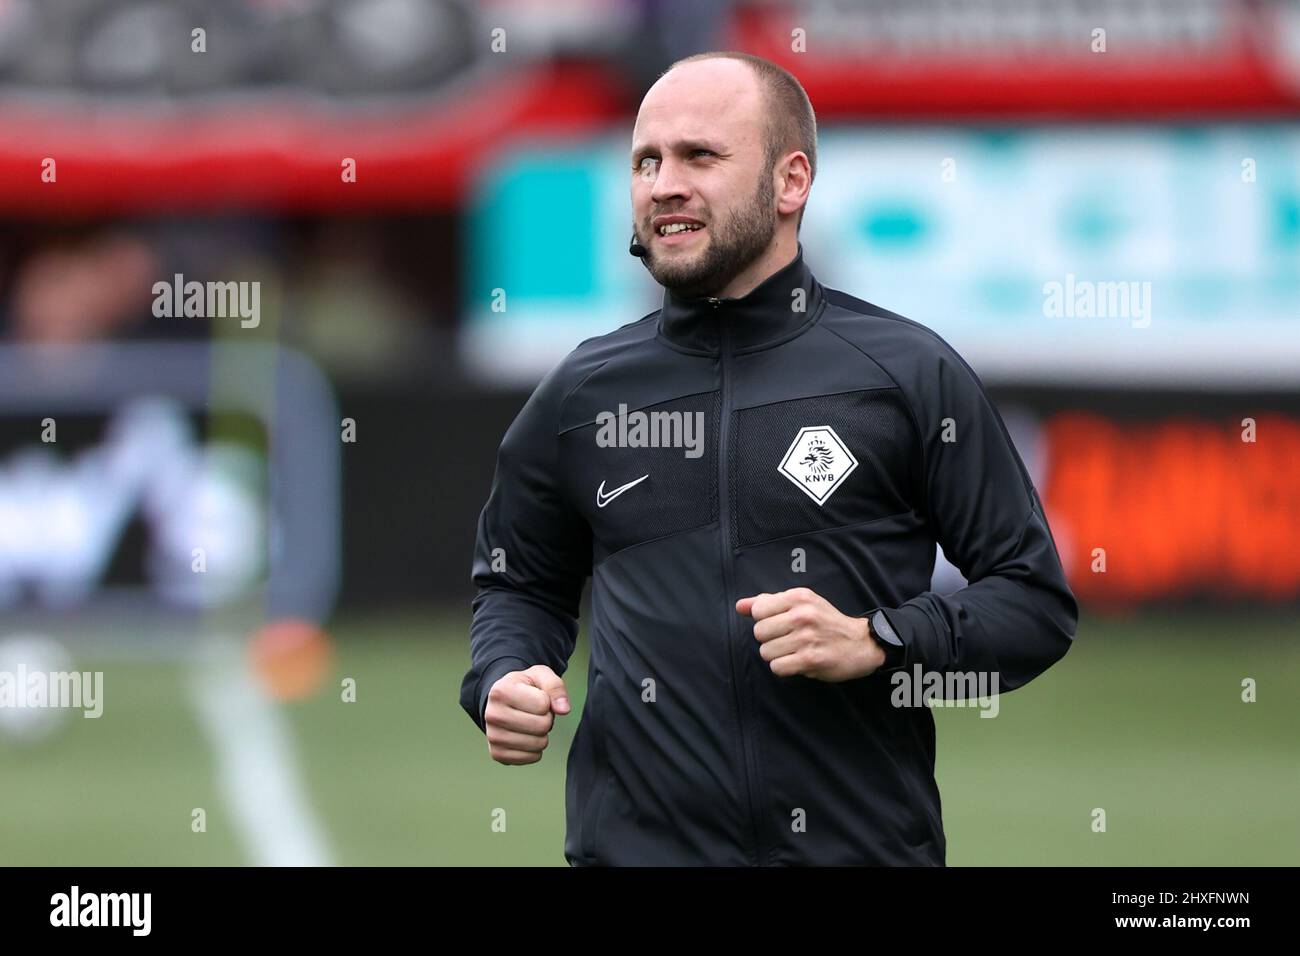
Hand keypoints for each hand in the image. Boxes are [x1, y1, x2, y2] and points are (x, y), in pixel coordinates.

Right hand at [484, 664, 570, 764]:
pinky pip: (532, 757)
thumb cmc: (524, 687)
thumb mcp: (541, 675)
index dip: (547, 702)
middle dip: (546, 719)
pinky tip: (526, 736)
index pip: (543, 704)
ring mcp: (493, 736)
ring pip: (538, 744)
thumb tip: (564, 710)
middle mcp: (492, 715)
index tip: (536, 697)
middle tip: (536, 713)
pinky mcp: (497, 754)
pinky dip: (536, 749)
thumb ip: (555, 687)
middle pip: (542, 726)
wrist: (502, 701)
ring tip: (530, 723)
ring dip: (542, 734)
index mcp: (501, 691)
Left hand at [736, 587, 885, 681]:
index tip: (779, 624)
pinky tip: (797, 662)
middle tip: (787, 640)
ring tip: (794, 651)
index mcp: (798, 597)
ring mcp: (806, 638)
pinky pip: (777, 667)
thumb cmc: (826, 622)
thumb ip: (769, 602)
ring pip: (766, 652)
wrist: (860, 643)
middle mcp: (802, 615)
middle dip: (769, 640)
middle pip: (759, 633)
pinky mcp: (810, 660)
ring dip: (777, 656)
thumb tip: (740, 606)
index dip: (764, 621)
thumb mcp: (801, 603)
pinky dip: (784, 668)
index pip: (758, 610)